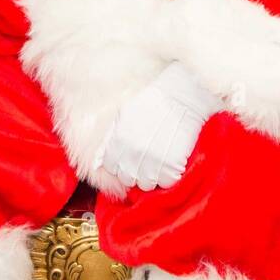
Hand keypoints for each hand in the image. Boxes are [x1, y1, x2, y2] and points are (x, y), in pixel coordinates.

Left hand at [93, 61, 220, 191]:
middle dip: (135, 172)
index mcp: (119, 140)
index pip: (111, 168)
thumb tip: (97, 160)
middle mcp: (133, 153)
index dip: (120, 164)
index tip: (129, 159)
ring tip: (160, 161)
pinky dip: (169, 176)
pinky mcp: (172, 165)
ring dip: (152, 176)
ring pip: (147, 184)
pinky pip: (166, 182)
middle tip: (146, 160)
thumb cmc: (154, 101)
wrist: (181, 95)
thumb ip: (110, 138)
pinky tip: (171, 162)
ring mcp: (153, 161)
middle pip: (128, 178)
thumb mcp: (124, 114)